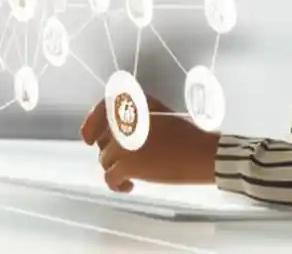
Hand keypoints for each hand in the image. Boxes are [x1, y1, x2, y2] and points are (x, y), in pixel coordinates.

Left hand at [80, 94, 220, 192]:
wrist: (202, 154)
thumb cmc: (188, 136)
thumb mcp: (160, 116)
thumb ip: (136, 119)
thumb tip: (112, 134)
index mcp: (135, 104)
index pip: (102, 109)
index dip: (91, 124)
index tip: (89, 139)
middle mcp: (125, 120)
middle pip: (102, 139)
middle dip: (110, 151)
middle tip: (123, 161)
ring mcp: (123, 142)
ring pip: (106, 160)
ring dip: (117, 169)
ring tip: (133, 175)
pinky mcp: (128, 164)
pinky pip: (110, 178)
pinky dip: (117, 184)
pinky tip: (129, 186)